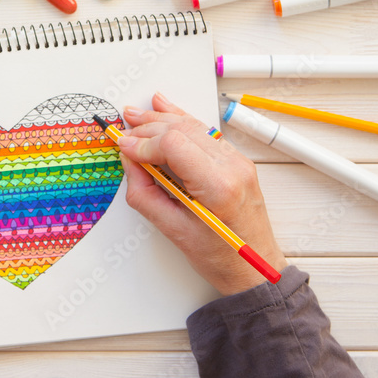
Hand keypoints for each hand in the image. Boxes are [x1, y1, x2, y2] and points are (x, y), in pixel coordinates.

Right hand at [118, 93, 287, 295]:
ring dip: (162, 119)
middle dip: (149, 127)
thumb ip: (145, 193)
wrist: (253, 269)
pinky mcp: (236, 162)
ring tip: (137, 115)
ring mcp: (238, 162)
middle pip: (183, 130)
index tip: (123, 146)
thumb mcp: (173, 230)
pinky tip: (165, 109)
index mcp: (218, 186)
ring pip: (194, 126)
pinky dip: (181, 122)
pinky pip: (205, 134)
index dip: (144, 142)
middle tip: (124, 129)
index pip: (174, 145)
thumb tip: (130, 162)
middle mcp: (232, 168)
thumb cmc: (220, 257)